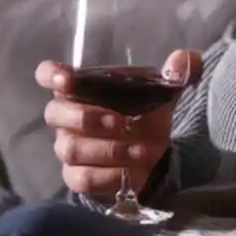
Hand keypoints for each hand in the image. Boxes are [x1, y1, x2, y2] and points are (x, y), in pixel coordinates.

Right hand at [36, 50, 201, 196]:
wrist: (149, 156)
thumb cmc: (145, 116)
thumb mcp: (163, 94)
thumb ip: (175, 73)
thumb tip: (186, 57)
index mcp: (82, 90)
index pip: (49, 74)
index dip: (52, 74)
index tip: (66, 78)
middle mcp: (67, 119)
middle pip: (55, 114)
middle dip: (86, 117)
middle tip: (121, 121)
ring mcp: (69, 148)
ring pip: (71, 149)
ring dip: (109, 149)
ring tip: (142, 150)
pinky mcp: (77, 176)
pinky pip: (82, 178)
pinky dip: (109, 176)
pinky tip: (131, 172)